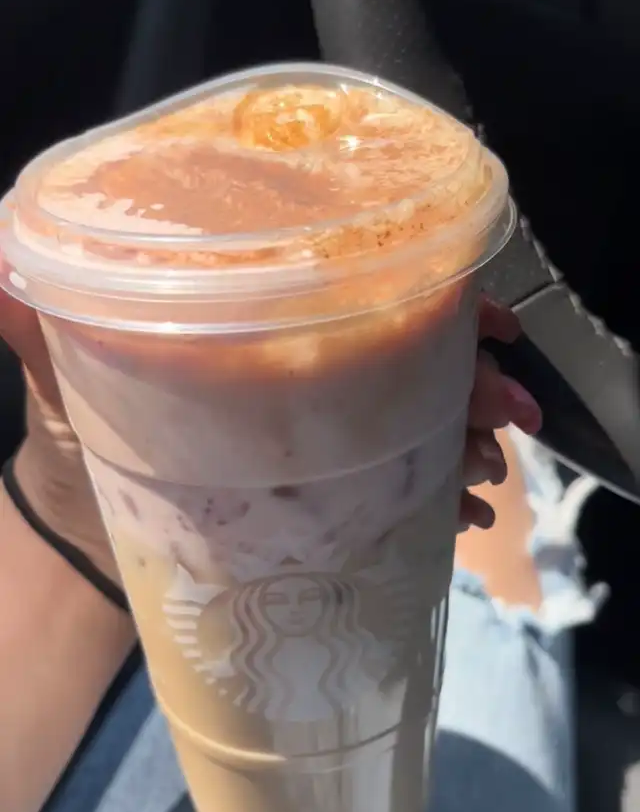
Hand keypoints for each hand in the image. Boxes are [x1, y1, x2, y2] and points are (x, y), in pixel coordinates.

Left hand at [0, 285, 539, 551]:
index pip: (370, 289)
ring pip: (426, 421)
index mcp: (267, 324)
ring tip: (478, 478)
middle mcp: (308, 369)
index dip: (443, 299)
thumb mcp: (55, 368)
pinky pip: (403, 487)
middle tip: (499, 414)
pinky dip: (439, 498)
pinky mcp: (327, 490)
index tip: (489, 324)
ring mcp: (322, 431)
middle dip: (475, 381)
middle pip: (420, 358)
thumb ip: (30, 319)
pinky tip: (457, 518)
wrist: (81, 523)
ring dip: (468, 441)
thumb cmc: (76, 427)